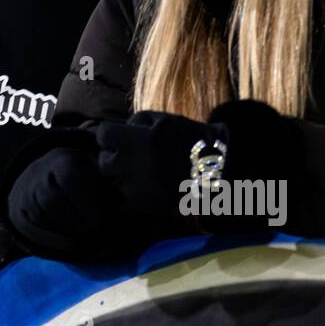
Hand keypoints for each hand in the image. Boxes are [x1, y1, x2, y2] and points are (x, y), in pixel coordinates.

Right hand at [6, 145, 128, 258]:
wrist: (45, 175)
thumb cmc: (84, 177)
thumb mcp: (96, 169)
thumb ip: (108, 180)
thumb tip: (126, 193)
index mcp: (62, 159)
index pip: (69, 179)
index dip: (86, 201)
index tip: (102, 216)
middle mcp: (39, 172)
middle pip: (52, 199)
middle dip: (76, 218)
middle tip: (95, 227)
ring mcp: (26, 191)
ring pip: (41, 214)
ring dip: (65, 228)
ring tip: (85, 234)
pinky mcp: (18, 210)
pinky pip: (30, 227)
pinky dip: (51, 240)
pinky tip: (70, 245)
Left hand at [95, 111, 225, 212]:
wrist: (220, 170)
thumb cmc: (192, 139)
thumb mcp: (166, 119)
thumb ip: (138, 121)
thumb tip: (121, 129)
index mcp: (139, 140)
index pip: (103, 135)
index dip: (108, 134)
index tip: (115, 135)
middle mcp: (135, 165)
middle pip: (104, 162)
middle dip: (111, 156)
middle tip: (125, 155)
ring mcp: (140, 188)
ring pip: (112, 183)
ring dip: (119, 177)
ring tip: (134, 172)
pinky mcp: (146, 206)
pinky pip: (123, 202)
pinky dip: (126, 196)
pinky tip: (139, 188)